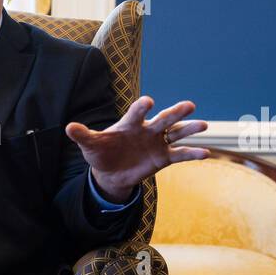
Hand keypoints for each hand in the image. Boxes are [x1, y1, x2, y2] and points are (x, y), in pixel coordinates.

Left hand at [65, 97, 208, 202]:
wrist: (110, 172)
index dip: (142, 107)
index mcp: (130, 123)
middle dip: (176, 113)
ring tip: (203, 125)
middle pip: (164, 119)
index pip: (137, 112)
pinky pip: (180, 154)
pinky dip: (192, 153)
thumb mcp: (90, 145)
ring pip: (177, 133)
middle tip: (189, 105)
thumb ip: (83, 135)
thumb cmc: (101, 153)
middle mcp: (147, 129)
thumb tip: (69, 127)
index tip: (148, 102)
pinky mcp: (163, 158)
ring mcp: (157, 142)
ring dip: (190, 129)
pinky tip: (206, 153)